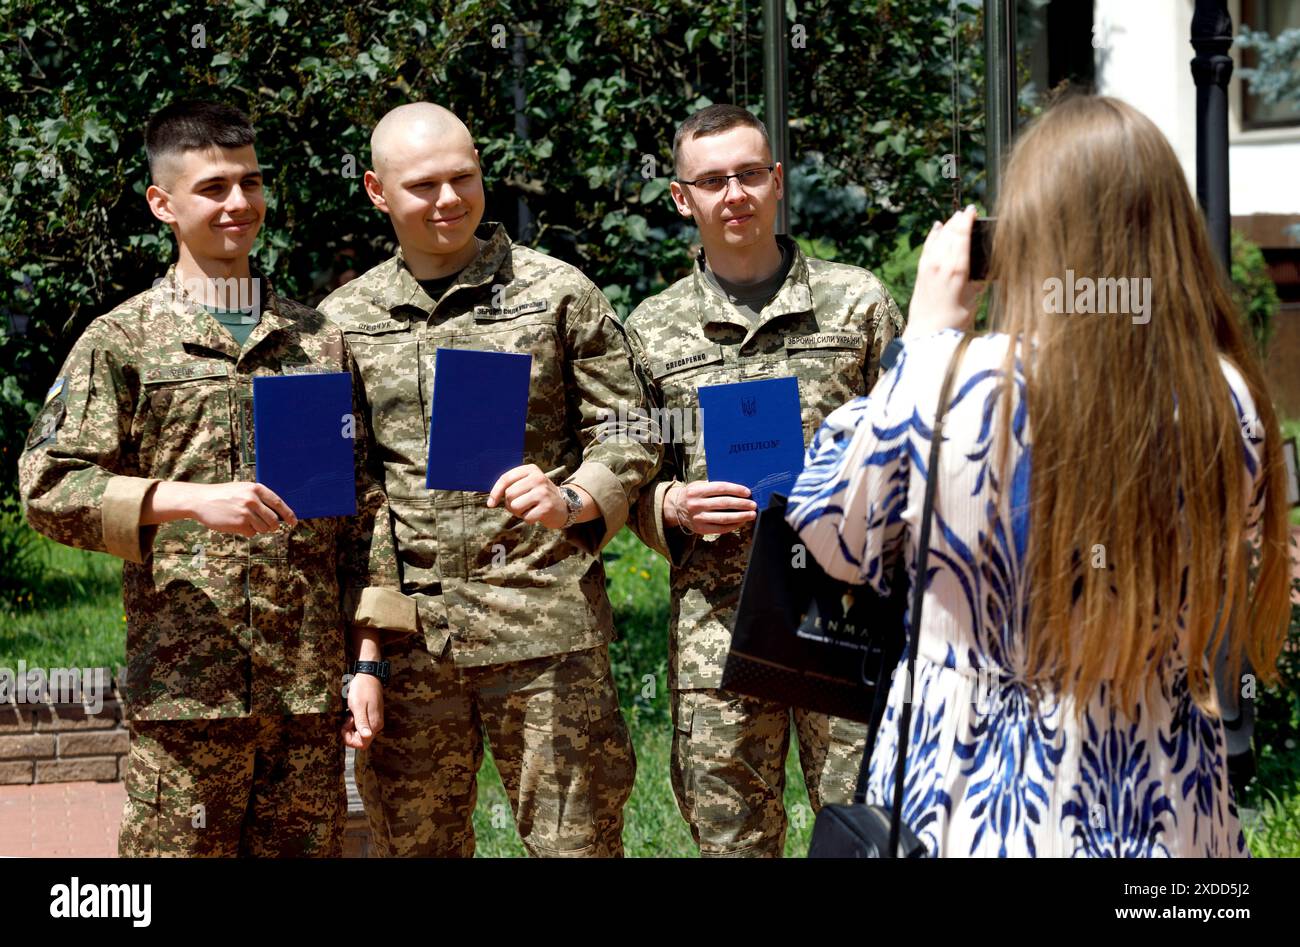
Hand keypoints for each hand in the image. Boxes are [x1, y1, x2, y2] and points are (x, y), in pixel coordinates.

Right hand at [148, 481, 296, 535]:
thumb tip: (278, 514)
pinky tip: (236, 524)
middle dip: (272, 526)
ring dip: (258, 528)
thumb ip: (259, 498)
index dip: (288, 514)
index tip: (294, 522)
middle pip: (274, 520)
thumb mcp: (242, 489)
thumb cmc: (223, 495)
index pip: (278, 503)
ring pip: (264, 528)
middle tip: (267, 527)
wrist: (200, 500)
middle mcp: (253, 499)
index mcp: (256, 488)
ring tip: (244, 521)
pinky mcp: (239, 524)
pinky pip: (252, 533)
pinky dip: (247, 532)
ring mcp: (246, 512)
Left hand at [342, 672, 382, 749]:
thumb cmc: (362, 689)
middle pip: (361, 740)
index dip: (351, 740)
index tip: (345, 727)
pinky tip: (352, 712)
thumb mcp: (358, 706)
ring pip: (361, 733)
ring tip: (349, 714)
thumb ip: (362, 722)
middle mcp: (377, 725)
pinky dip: (355, 722)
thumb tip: (367, 736)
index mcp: (374, 724)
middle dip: (350, 733)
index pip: (362, 744)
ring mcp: (375, 720)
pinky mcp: (373, 716)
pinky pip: (362, 726)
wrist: (368, 676)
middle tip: (347, 719)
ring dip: (352, 727)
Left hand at [487, 464, 567, 528]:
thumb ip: (511, 485)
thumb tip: (491, 501)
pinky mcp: (547, 507)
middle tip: (520, 505)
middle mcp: (538, 478)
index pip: (506, 478)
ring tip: (528, 509)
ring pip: (515, 506)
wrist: (563, 505)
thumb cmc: (539, 495)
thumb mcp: (528, 483)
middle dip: (510, 504)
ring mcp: (543, 492)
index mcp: (531, 469)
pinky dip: (528, 519)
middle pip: (509, 494)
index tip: (491, 503)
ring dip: (518, 512)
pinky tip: (536, 514)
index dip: (495, 492)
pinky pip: (526, 517)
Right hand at [665, 481, 756, 534]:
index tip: (747, 492)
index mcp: (697, 490)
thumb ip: (714, 486)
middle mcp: (696, 504)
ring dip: (740, 517)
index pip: (720, 488)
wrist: (675, 509)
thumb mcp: (699, 485)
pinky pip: (720, 528)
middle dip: (741, 504)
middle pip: (724, 503)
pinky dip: (733, 526)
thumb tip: (738, 490)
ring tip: (751, 515)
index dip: (735, 490)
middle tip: (753, 505)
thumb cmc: (693, 494)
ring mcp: (698, 518)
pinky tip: (741, 522)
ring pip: (723, 518)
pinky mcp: (700, 529)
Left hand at [905, 204, 979, 338]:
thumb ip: (979, 282)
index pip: (962, 235)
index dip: (967, 219)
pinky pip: (928, 246)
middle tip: (967, 211)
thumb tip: (987, 270)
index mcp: (957, 269)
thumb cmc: (954, 320)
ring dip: (948, 225)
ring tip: (956, 216)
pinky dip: (933, 235)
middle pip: (950, 233)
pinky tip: (937, 227)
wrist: (927, 332)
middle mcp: (941, 264)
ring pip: (939, 237)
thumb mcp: (973, 299)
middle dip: (959, 220)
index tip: (973, 209)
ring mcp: (928, 266)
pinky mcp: (921, 272)